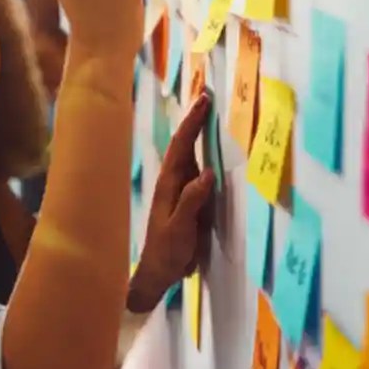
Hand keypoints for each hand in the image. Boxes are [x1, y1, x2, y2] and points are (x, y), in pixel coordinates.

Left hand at [128, 93, 214, 313]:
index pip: (181, 147)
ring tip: (208, 113)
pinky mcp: (188, 199)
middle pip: (184, 144)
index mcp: (168, 184)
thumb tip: (208, 173)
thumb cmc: (166, 251)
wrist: (158, 272)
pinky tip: (210, 149)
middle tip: (206, 97)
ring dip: (198, 133)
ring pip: (189, 154)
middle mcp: (173, 181)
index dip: (192, 123)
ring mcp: (180, 189)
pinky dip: (203, 153)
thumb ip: (192, 201)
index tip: (203, 102)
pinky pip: (196, 169)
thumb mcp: (179, 229)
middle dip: (195, 120)